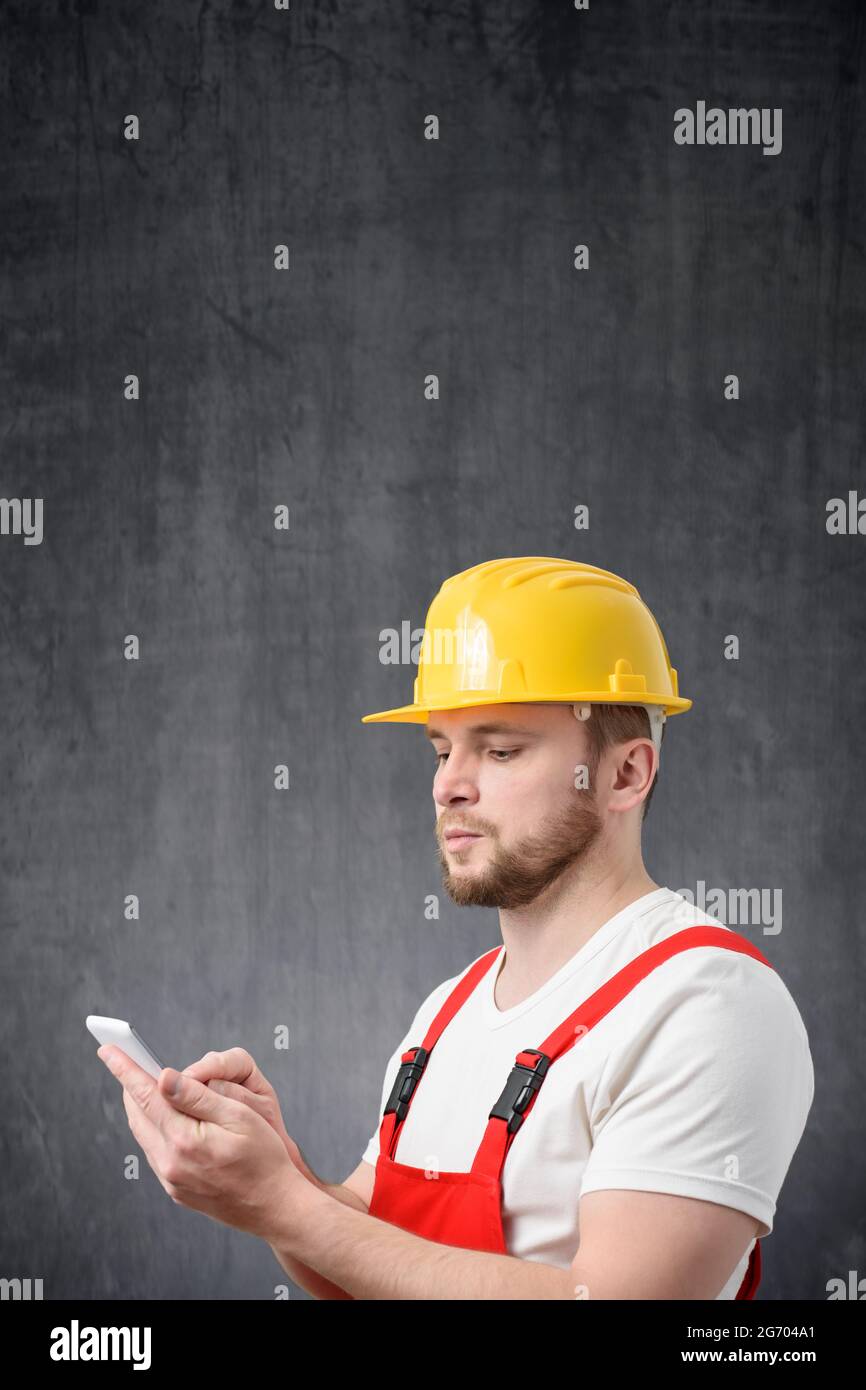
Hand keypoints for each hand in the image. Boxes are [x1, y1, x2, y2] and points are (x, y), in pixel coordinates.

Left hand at [96, 1044, 308, 1239]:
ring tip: (149, 1086)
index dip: (125, 1069)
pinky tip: (168, 1118)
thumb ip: (199, 1096)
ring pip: (144, 1134)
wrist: (275, 1207)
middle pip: (138, 1115)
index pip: (146, 1096)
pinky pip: (155, 1152)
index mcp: (185, 1140)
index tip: (108, 1049)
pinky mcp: (176, 1190)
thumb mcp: (240, 1116)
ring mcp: (171, 1180)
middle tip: (129, 1061)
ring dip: (143, 1108)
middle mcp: (170, 1163)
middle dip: (131, 1086)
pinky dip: (155, 1129)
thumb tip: (164, 1078)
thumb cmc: (265, 1157)